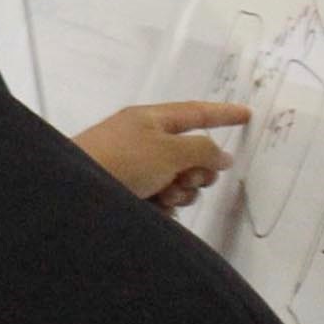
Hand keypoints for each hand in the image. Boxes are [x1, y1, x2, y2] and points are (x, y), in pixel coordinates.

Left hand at [73, 101, 251, 209]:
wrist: (75, 193)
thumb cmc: (123, 161)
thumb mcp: (169, 150)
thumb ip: (202, 150)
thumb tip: (221, 155)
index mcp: (151, 119)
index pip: (196, 112)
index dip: (223, 113)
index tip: (247, 115)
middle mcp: (144, 141)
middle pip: (191, 154)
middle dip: (198, 170)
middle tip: (186, 179)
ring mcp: (136, 168)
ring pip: (179, 180)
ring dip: (181, 190)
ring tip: (164, 195)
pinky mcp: (130, 192)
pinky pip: (162, 198)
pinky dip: (165, 204)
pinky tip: (157, 210)